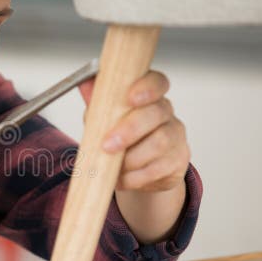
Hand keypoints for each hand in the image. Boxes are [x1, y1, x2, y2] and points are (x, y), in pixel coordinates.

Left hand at [79, 70, 189, 192]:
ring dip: (131, 158)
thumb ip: (97, 102)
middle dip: (129, 130)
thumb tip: (85, 83)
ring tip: (113, 166)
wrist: (136, 170)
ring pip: (159, 143)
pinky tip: (122, 178)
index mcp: (149, 96)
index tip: (131, 98)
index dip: (147, 87)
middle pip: (155, 115)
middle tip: (108, 145)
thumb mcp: (105, 117)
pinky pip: (158, 169)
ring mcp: (175, 137)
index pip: (157, 82)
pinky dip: (135, 177)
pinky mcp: (177, 161)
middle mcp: (165, 113)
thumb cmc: (120, 136)